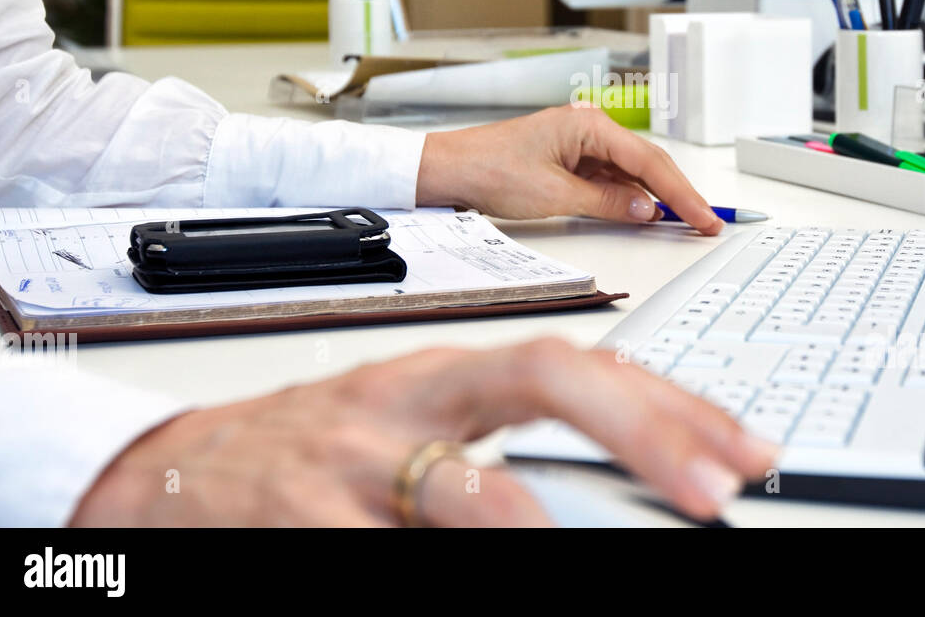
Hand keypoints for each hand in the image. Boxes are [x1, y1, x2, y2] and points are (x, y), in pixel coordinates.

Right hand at [69, 339, 777, 525]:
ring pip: (472, 481)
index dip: (670, 400)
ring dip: (550, 525)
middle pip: (547, 377)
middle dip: (646, 431)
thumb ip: (511, 443)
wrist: (182, 468)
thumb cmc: (321, 445)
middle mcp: (414, 396)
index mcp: (451, 370)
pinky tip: (514, 561)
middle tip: (715, 492)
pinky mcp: (305, 514)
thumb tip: (637, 471)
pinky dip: (459, 563)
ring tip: (616, 544)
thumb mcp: (423, 426)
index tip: (741, 447)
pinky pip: (391, 545)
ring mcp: (358, 457)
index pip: (581, 361)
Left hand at [416, 104, 723, 233]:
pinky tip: (645, 213)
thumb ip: (607, 202)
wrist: (449, 170)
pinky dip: (629, 197)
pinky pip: (611, 178)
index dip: (681, 193)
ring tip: (685, 221)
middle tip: (706, 222)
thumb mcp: (554, 195)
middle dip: (678, 194)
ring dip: (655, 197)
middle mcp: (588, 128)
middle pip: (647, 163)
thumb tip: (645, 210)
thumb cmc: (489, 170)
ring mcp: (580, 143)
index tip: (703, 217)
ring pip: (631, 172)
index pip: (649, 162)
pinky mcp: (571, 159)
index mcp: (588, 125)